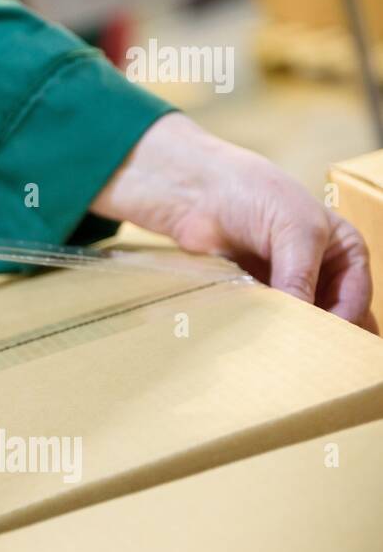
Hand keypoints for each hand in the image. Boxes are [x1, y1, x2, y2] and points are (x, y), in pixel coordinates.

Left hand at [92, 112, 374, 330]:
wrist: (196, 192)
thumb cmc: (253, 194)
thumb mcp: (294, 229)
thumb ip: (302, 275)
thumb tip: (303, 321)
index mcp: (345, 253)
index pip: (356, 300)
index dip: (342, 324)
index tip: (321, 345)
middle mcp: (320, 272)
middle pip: (330, 318)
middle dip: (318, 337)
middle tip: (302, 360)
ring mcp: (285, 286)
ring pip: (296, 324)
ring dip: (287, 338)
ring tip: (276, 357)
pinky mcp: (253, 295)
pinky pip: (263, 322)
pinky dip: (261, 333)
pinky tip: (253, 347)